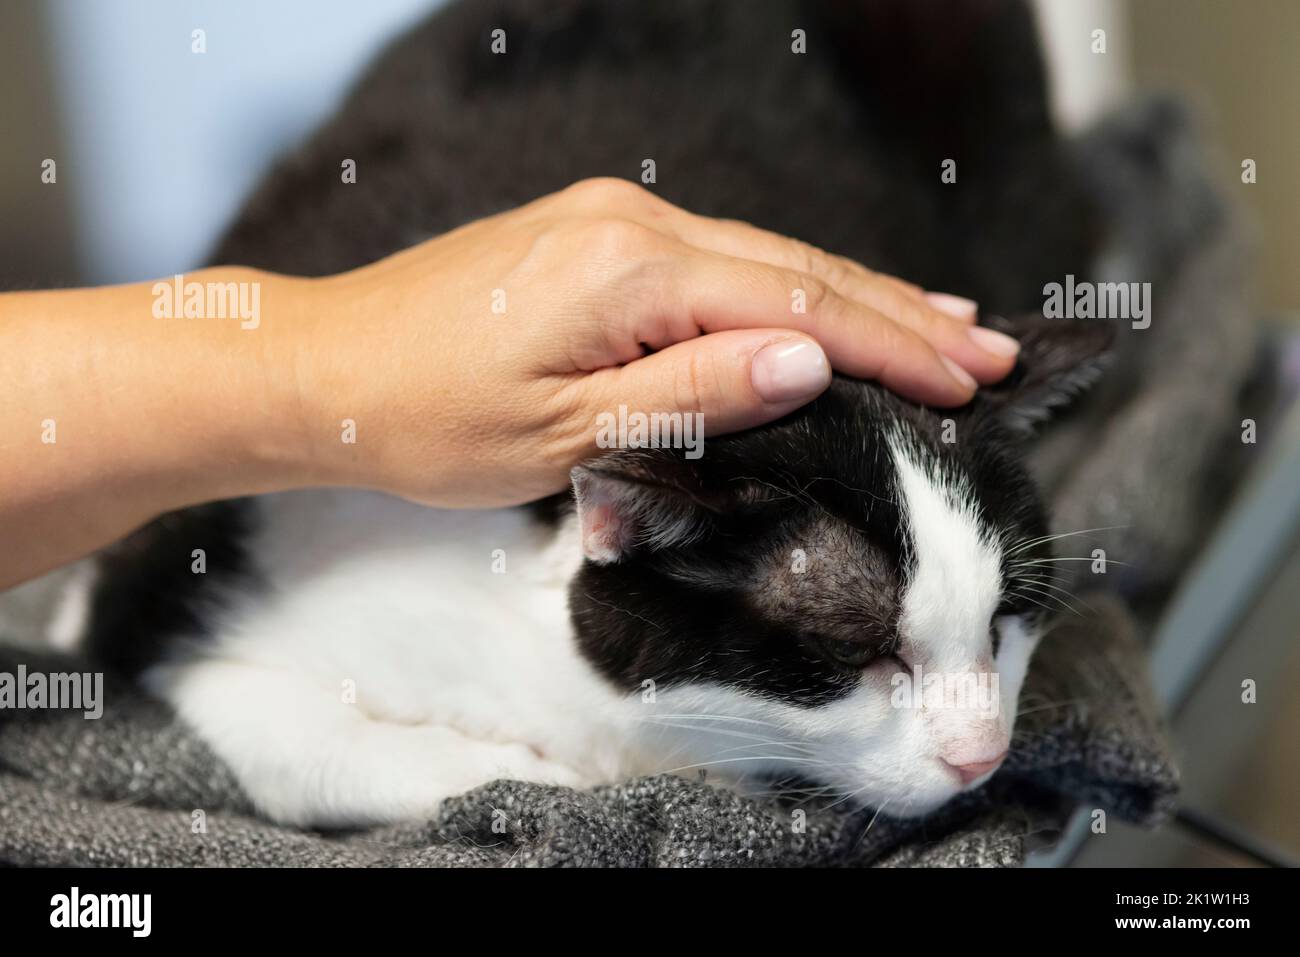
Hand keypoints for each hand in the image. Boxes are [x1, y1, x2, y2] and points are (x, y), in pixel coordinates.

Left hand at [296, 178, 1018, 506]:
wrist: (323, 369)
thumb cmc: (426, 418)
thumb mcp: (566, 430)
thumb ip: (695, 390)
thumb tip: (812, 358)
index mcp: (629, 271)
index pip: (797, 307)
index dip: (893, 346)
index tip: (973, 378)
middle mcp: (630, 224)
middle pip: (796, 270)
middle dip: (901, 314)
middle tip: (994, 349)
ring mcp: (611, 221)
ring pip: (764, 260)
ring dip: (857, 297)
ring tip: (945, 325)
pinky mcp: (595, 238)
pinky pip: (718, 261)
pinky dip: (788, 288)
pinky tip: (829, 305)